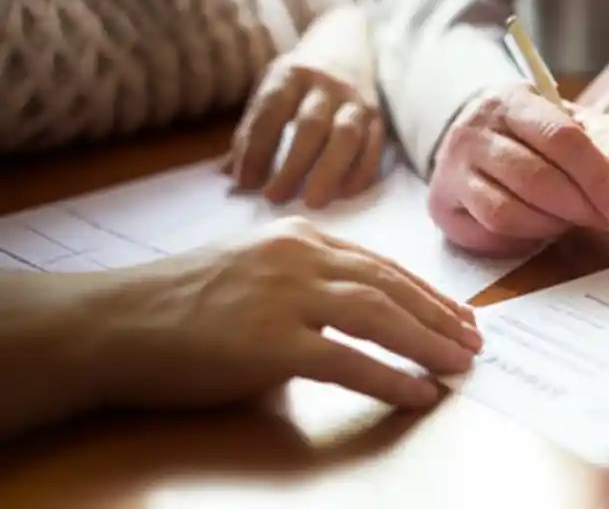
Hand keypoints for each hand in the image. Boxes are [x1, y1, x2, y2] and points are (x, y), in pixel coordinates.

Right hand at [26, 218, 479, 420]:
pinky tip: (419, 392)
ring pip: (381, 315)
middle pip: (392, 286)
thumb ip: (303, 286)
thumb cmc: (178, 306)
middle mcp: (300, 257)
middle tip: (474, 342)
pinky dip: (392, 377)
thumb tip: (351, 322)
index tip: (459, 315)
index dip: (428, 293)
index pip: (382, 265)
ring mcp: (286, 296)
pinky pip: (349, 360)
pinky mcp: (270, 341)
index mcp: (300, 238)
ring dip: (429, 343)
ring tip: (460, 365)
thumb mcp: (250, 272)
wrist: (111, 324)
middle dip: (441, 317)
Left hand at [226, 6, 384, 208]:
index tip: (244, 182)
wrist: (347, 43)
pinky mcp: (377, 115)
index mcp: (289, 75)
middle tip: (275, 198)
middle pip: (311, 126)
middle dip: (293, 165)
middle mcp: (325, 85)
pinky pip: (374, 145)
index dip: (256, 149)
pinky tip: (345, 193)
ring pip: (347, 136)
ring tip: (314, 202)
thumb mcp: (269, 89)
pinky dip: (361, 172)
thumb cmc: (298, 79)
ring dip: (330, 171)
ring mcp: (355, 100)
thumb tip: (229, 175)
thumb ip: (252, 130)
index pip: (270, 112)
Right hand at [430, 84, 608, 257]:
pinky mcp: (442, 206)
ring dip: (552, 226)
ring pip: (509, 213)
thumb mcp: (578, 122)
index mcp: (512, 101)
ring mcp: (451, 170)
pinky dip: (525, 238)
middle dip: (581, 208)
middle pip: (535, 179)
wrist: (475, 134)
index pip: (561, 139)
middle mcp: (473, 132)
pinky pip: (490, 234)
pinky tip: (540, 227)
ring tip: (570, 221)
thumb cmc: (536, 132)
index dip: (599, 179)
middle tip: (608, 222)